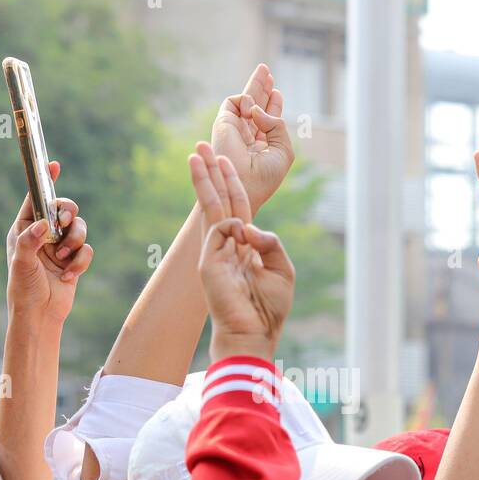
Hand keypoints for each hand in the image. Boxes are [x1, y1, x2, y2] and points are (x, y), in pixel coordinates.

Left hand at [5, 160, 91, 324]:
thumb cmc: (23, 288)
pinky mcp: (74, 260)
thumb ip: (30, 241)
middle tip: (62, 222)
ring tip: (63, 258)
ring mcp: (60, 246)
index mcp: (24, 228)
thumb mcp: (21, 263)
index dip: (45, 181)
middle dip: (67, 214)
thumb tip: (42, 225)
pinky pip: (86, 250)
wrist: (40, 314)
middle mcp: (44, 234)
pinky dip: (80, 262)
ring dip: (74, 241)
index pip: (35, 199)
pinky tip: (68, 276)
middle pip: (64, 209)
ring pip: (79, 228)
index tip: (53, 166)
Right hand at [191, 146, 293, 362]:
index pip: (237, 206)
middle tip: (200, 146)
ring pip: (211, 207)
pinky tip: (242, 231)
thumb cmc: (269, 307)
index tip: (223, 160)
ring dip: (204, 179)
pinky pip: (221, 230)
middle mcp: (228, 244)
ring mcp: (215, 251)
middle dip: (210, 172)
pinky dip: (233, 225)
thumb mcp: (282, 268)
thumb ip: (270, 242)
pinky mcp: (207, 261)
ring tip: (196, 154)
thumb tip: (248, 227)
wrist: (254, 333)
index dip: (231, 183)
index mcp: (245, 246)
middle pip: (219, 200)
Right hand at [210, 64, 292, 214]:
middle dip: (262, 88)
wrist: (244, 185)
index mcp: (261, 145)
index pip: (266, 120)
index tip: (277, 93)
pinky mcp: (223, 124)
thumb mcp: (283, 150)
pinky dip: (245, 100)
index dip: (272, 105)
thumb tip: (257, 109)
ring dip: (256, 86)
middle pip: (255, 106)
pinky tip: (252, 108)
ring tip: (266, 72)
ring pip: (244, 101)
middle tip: (266, 70)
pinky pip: (233, 103)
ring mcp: (234, 130)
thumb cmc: (266, 176)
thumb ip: (277, 125)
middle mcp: (246, 137)